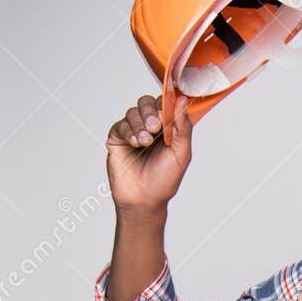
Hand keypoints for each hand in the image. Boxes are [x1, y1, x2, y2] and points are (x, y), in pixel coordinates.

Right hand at [106, 92, 191, 212]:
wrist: (145, 199)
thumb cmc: (164, 180)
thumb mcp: (181, 153)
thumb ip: (184, 127)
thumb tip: (183, 101)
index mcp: (167, 129)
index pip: (164, 104)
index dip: (165, 104)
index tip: (166, 113)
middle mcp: (149, 127)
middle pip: (146, 102)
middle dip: (150, 111)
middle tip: (155, 126)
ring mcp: (133, 131)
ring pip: (133, 112)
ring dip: (140, 124)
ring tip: (145, 142)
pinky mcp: (118, 138)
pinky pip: (121, 124)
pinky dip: (128, 131)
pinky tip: (135, 143)